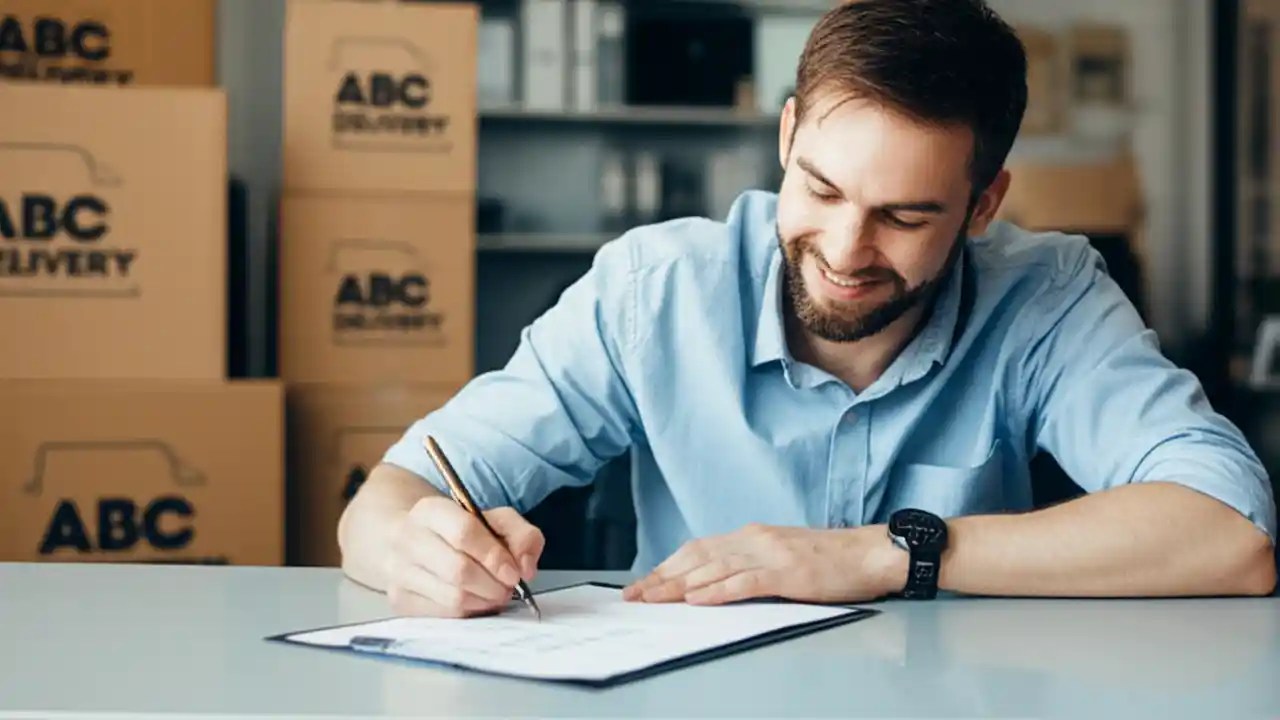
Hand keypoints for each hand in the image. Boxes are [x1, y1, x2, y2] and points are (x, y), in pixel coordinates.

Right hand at [385, 496, 544, 617]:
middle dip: (493, 585)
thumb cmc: (459, 531)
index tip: (514, 573)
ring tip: (495, 594)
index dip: (494, 556)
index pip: (464, 533)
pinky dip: (469, 612)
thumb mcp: (494, 519)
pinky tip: (476, 602)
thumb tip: (526, 568)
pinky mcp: (400, 600)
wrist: (410, 542)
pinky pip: (445, 615)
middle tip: (507, 588)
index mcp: (430, 511)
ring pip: (452, 598)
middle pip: (458, 570)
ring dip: (484, 601)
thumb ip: (521, 535)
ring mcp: (399, 572)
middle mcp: (407, 539)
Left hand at [622, 523, 905, 605]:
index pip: (698, 549)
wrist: (868, 552)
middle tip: (635, 595)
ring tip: (654, 598)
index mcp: (751, 535)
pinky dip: (719, 591)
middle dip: (663, 578)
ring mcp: (770, 554)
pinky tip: (699, 599)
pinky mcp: (788, 573)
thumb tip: (713, 579)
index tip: (643, 583)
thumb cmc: (827, 559)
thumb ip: (749, 561)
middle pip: (698, 558)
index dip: (667, 566)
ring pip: (714, 569)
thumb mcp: (780, 553)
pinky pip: (746, 582)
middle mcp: (754, 539)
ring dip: (680, 586)